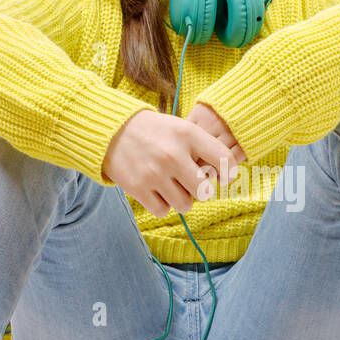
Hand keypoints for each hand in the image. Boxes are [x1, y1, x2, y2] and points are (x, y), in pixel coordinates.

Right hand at [102, 108, 241, 218]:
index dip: (227, 174)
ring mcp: (154, 173)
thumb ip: (203, 149)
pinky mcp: (138, 188)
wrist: (112, 130)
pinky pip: (163, 210)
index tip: (220, 177)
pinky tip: (156, 190)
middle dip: (200, 190)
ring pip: (185, 205)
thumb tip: (223, 177)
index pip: (225, 161)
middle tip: (189, 182)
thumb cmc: (154, 132)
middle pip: (205, 191)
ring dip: (180, 199)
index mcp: (188, 134)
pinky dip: (161, 204)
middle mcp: (173, 154)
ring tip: (170, 184)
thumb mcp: (181, 128)